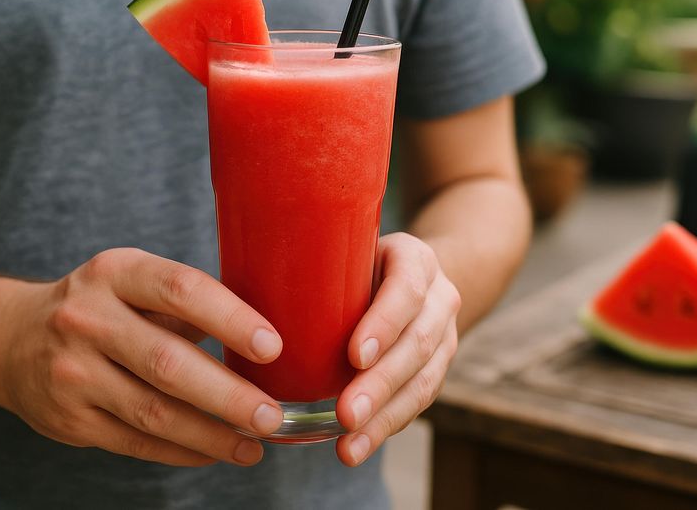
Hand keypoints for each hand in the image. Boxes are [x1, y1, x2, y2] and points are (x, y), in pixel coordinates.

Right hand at [0, 248, 285, 466]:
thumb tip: (262, 339)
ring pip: (154, 412)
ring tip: (254, 444)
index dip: (230, 318)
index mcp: (115, 273)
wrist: (9, 338)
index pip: (180, 290)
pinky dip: (183, 450)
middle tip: (272, 414)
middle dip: (228, 394)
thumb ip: (185, 304)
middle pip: (168, 362)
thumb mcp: (132, 281)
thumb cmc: (96, 306)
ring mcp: (73, 372)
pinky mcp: (69, 419)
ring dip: (212, 434)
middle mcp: (88, 319)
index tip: (271, 346)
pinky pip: (136, 442)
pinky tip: (216, 451)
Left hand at [335, 232, 460, 465]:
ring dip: (383, 417)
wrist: (415, 277)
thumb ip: (316, 265)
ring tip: (348, 445)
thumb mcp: (347, 249)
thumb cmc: (361, 261)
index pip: (407, 290)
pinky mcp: (437, 370)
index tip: (354, 355)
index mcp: (416, 261)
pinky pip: (416, 403)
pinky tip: (355, 447)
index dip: (384, 324)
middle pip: (416, 344)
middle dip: (379, 384)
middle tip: (345, 413)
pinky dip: (384, 427)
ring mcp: (445, 337)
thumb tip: (251, 296)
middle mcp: (440, 299)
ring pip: (422, 382)